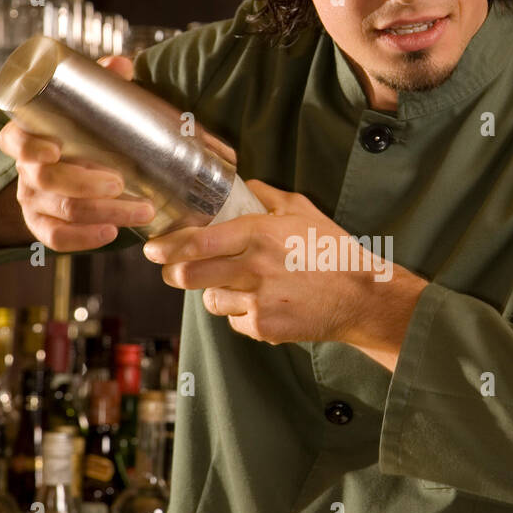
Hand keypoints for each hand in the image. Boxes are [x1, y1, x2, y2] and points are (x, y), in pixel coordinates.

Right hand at [0, 55, 155, 251]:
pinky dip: (84, 239)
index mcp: (29, 136)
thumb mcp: (88, 109)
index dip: (29, 145)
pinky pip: (56, 239)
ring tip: (141, 209)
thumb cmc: (81, 136)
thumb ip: (102, 85)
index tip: (55, 148)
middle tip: (122, 182)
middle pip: (46, 179)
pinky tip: (112, 233)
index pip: (14, 138)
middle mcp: (26, 169)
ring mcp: (32, 201)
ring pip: (62, 210)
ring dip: (104, 212)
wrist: (69, 175)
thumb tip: (123, 64)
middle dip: (86, 183)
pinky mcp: (42, 226)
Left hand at [141, 179, 423, 351]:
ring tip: (239, 286)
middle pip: (190, 274)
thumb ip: (265, 196)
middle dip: (174, 273)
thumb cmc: (332, 250)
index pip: (199, 240)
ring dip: (215, 293)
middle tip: (173, 271)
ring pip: (210, 299)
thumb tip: (239, 185)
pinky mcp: (263, 327)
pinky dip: (241, 314)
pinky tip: (264, 304)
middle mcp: (255, 267)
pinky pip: (234, 321)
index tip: (152, 248)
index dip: (168, 245)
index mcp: (260, 233)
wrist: (361, 296)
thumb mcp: (302, 210)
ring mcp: (258, 300)